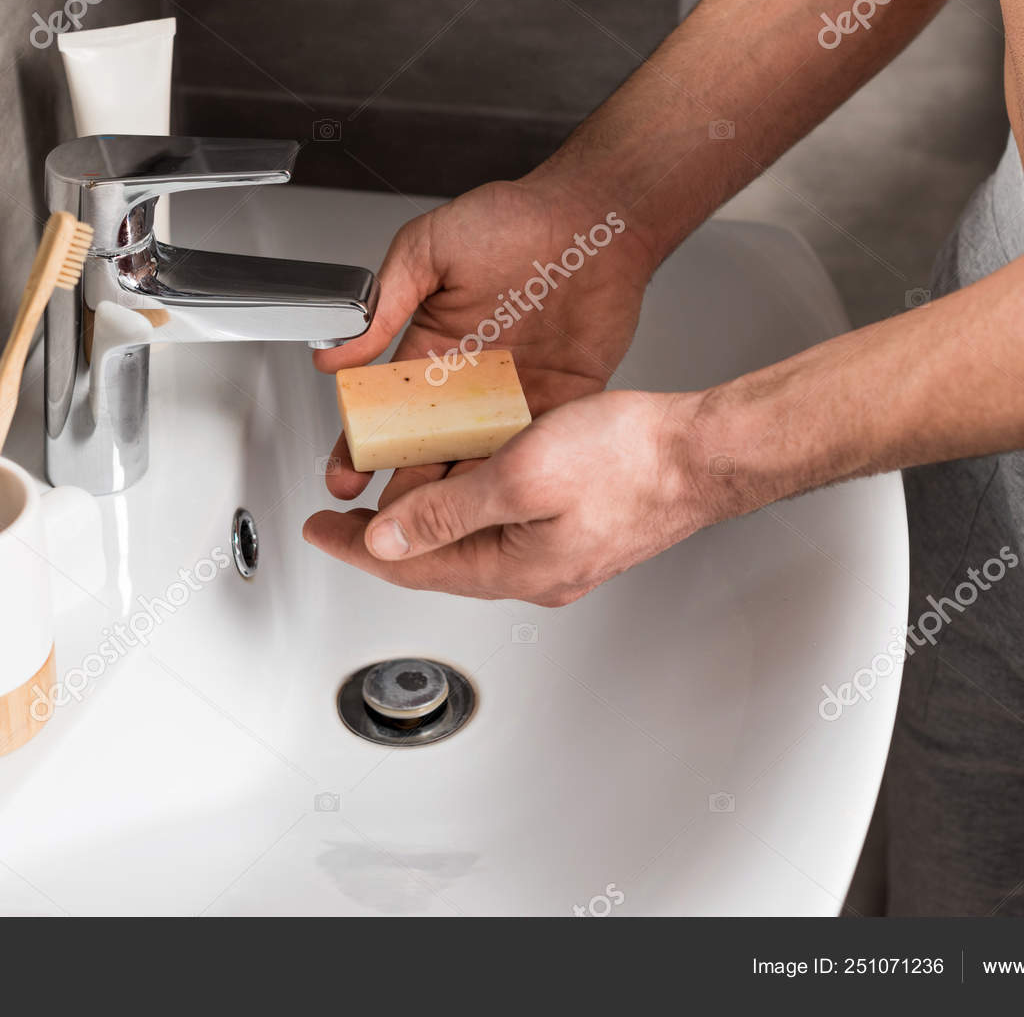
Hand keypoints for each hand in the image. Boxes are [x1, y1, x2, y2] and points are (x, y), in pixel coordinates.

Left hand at [302, 390, 733, 605]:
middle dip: (382, 539)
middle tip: (340, 521)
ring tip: (391, 492)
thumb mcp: (518, 477)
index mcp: (517, 570)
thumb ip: (446, 511)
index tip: (319, 531)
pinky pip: (504, 522)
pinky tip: (461, 473)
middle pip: (437, 561)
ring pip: (470, 540)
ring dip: (425, 517)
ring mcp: (560, 552)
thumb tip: (387, 540)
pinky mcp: (579, 526)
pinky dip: (468, 502)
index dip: (355, 547)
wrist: (704, 450)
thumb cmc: (631, 459)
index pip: (411, 566)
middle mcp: (537, 572)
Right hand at [311, 175, 660, 505]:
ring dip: (455, 497)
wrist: (596, 217)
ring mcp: (511, 398)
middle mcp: (466, 383)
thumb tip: (337, 350)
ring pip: (474, 462)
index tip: (343, 476)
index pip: (382, 413)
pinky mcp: (558, 404)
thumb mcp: (429, 246)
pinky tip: (496, 504)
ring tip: (434, 530)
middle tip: (385, 525)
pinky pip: (531, 451)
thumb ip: (385, 300)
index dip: (359, 448)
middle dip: (401, 490)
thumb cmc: (517, 217)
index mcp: (427, 350)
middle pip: (423, 452)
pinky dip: (514, 478)